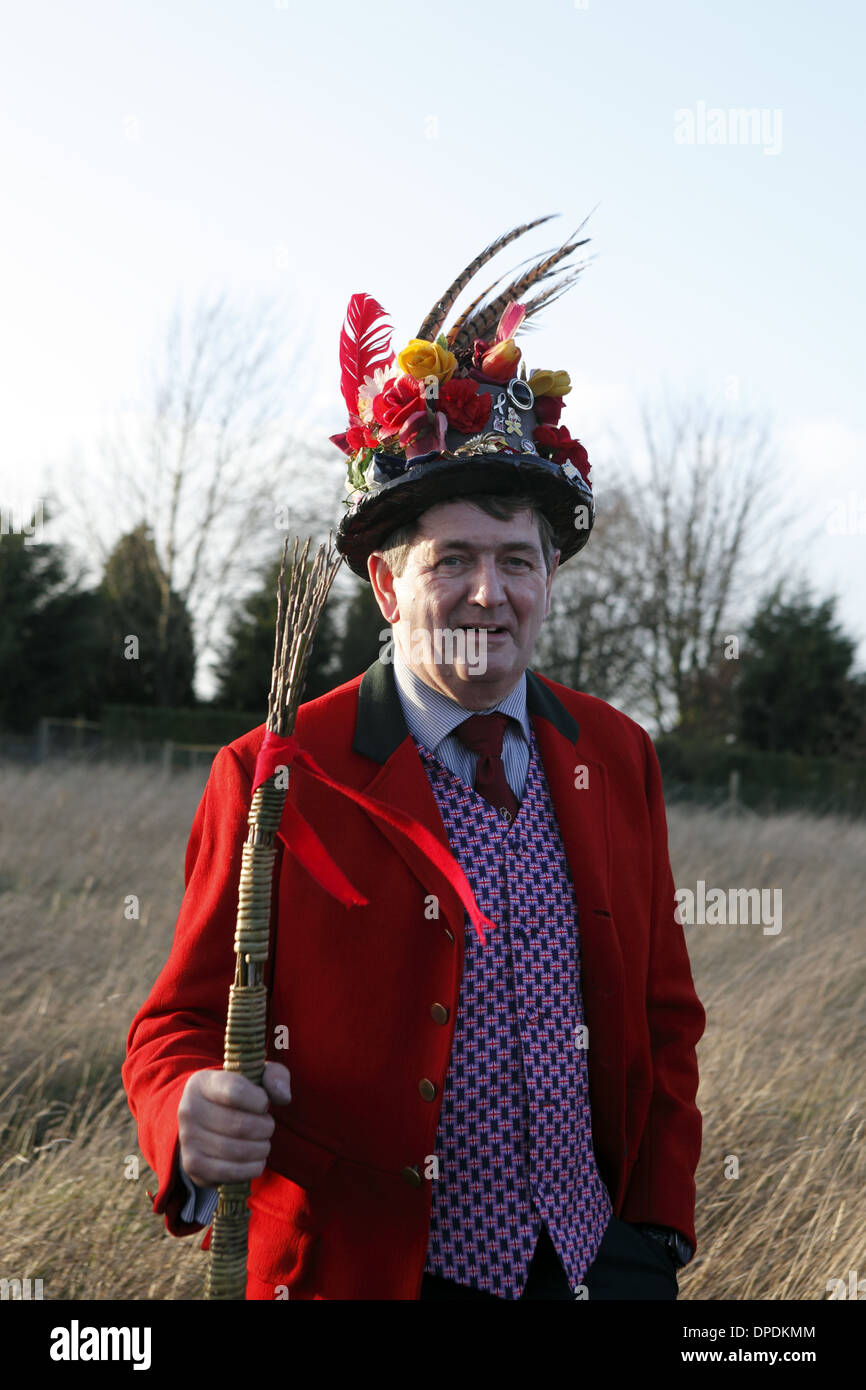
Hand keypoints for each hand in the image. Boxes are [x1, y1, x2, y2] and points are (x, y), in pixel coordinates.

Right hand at [177, 1061, 291, 1186]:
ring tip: (263, 1142)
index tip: (264, 1103)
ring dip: (261, 1149)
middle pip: (241, 1125)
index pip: (236, 1091)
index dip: (260, 1100)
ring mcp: (188, 1139)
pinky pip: (230, 1173)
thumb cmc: (238, 1097)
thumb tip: (283, 1097)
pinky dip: (252, 1168)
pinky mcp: (192, 1165)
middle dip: (265, 1128)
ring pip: (237, 1151)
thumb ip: (276, 1077)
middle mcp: (189, 1109)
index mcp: (203, 1083)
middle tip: (268, 1126)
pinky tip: (256, 1159)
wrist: (206, 1121)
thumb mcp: (257, 1077)